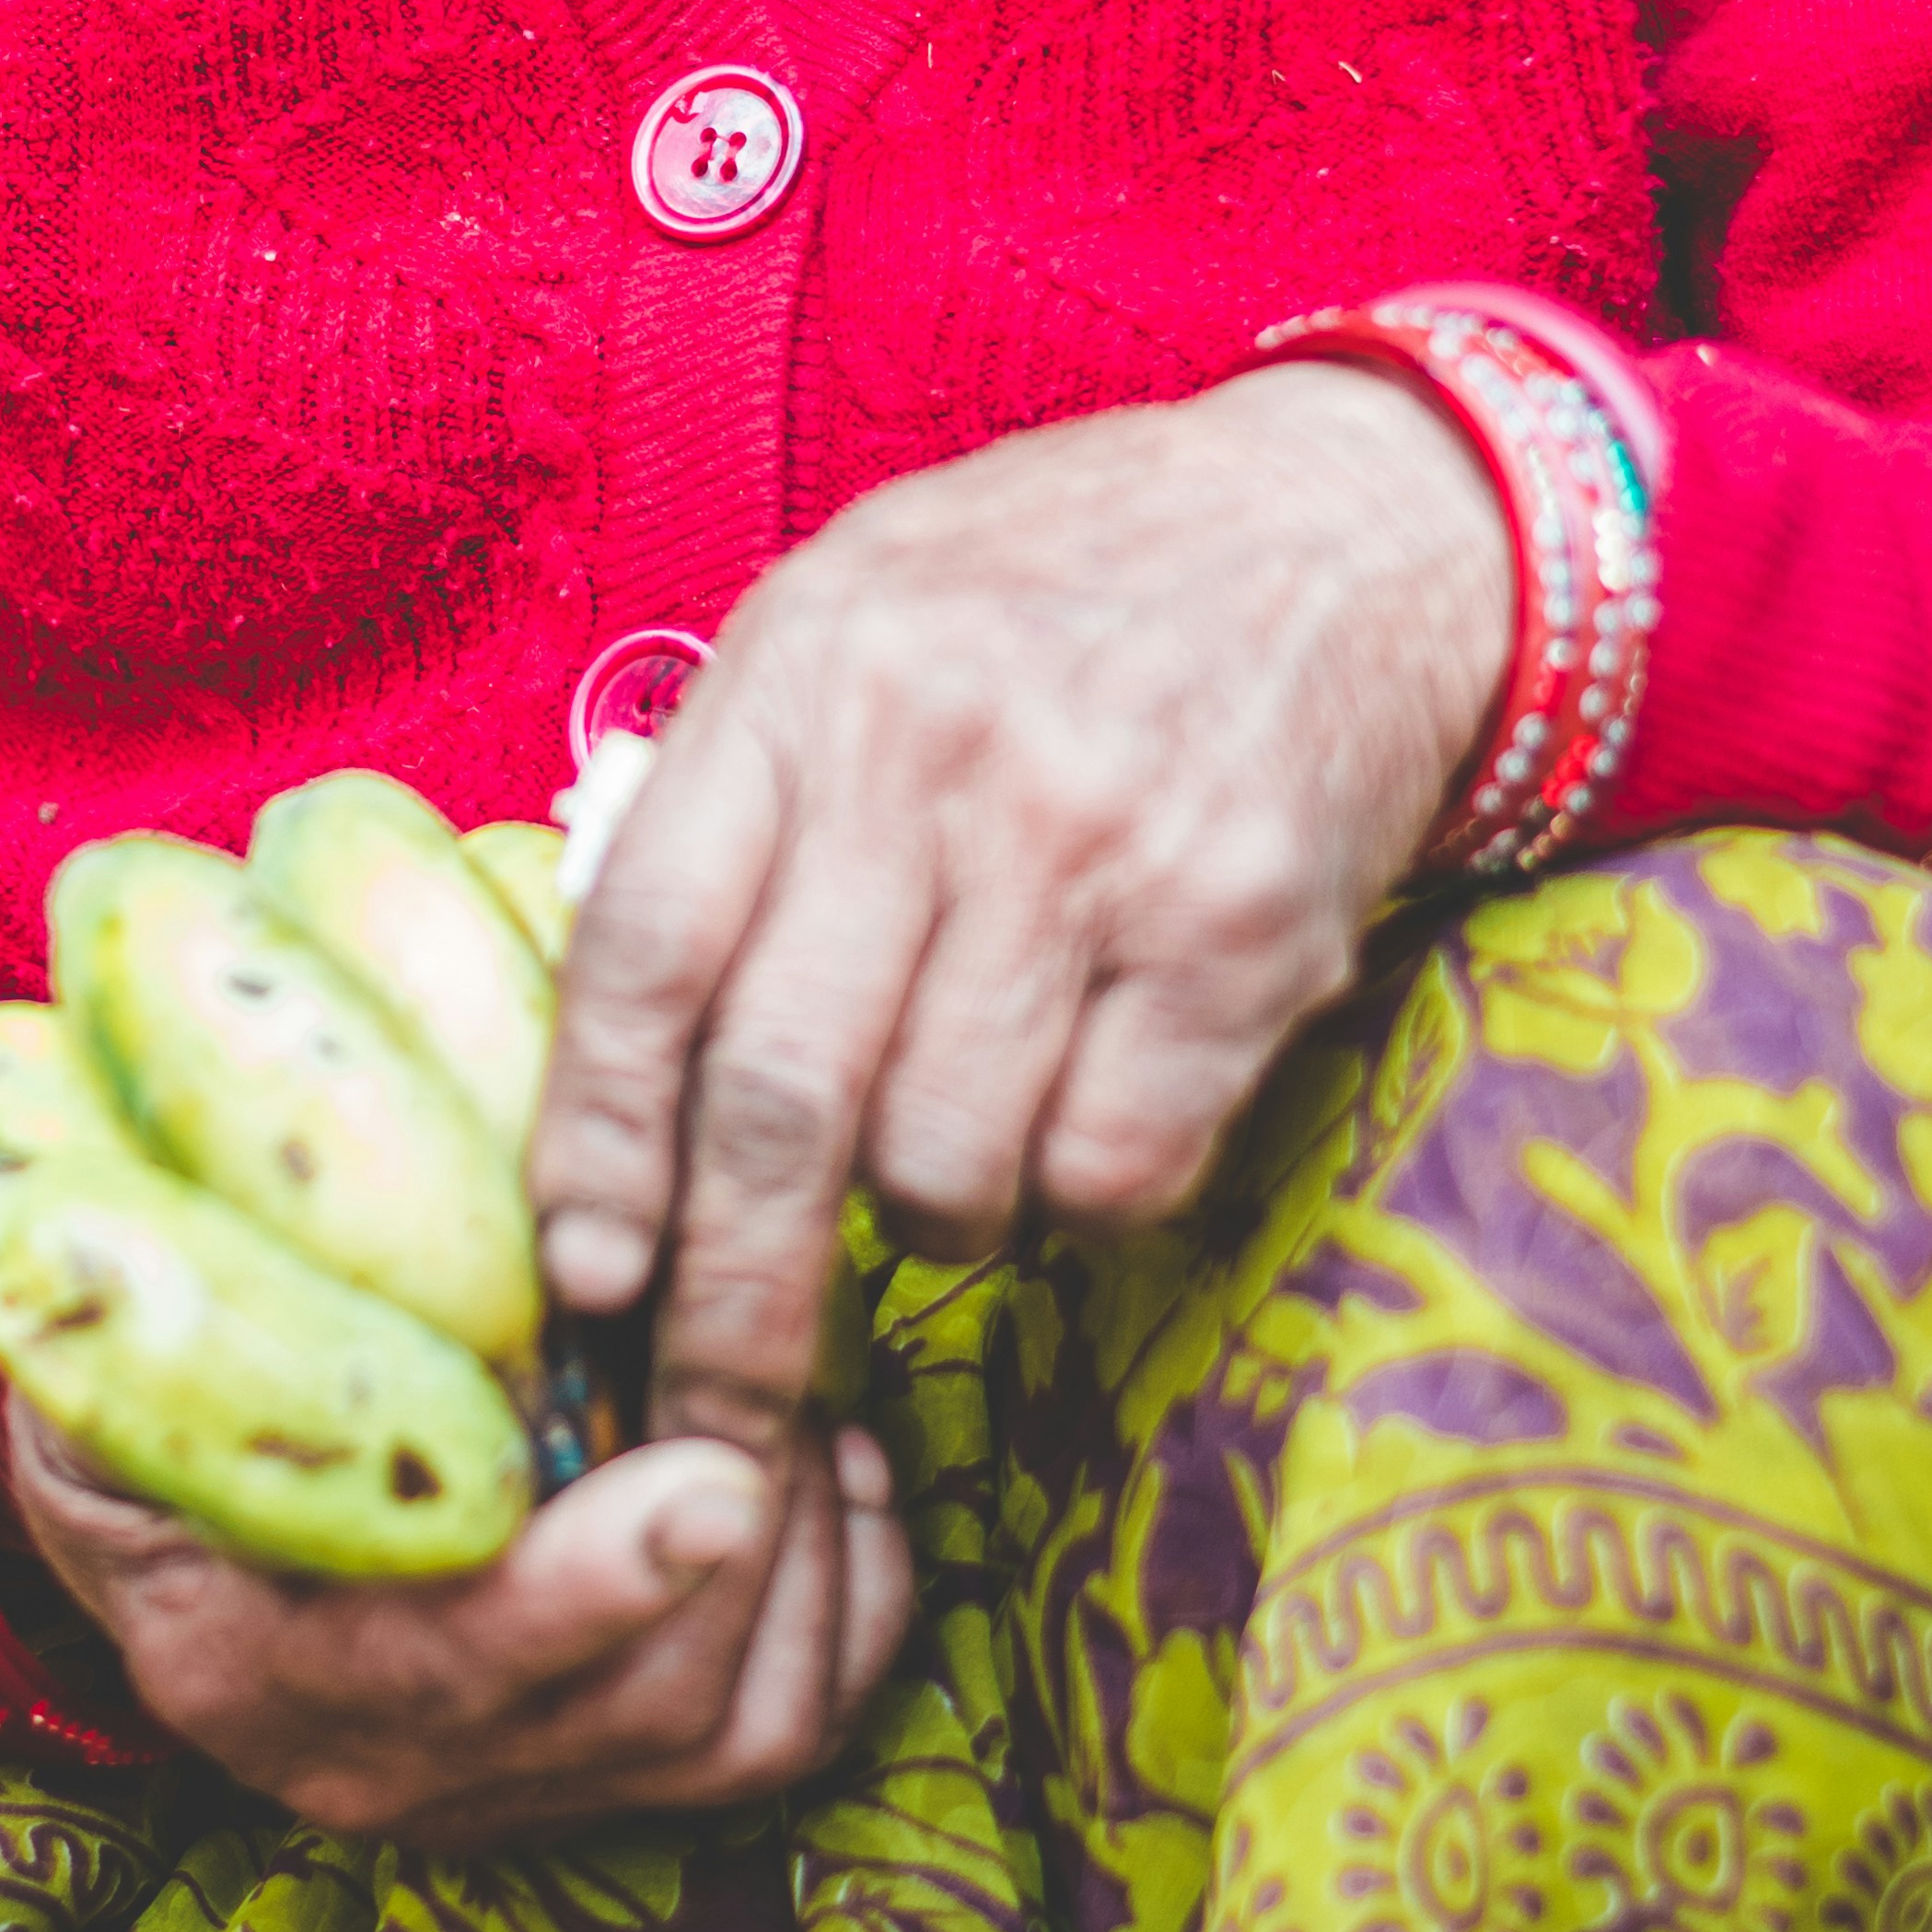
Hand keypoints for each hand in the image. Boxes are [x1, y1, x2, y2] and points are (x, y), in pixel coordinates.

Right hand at [2, 1393, 912, 1851]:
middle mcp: (375, 1760)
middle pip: (636, 1704)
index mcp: (246, 1653)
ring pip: (734, 1732)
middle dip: (760, 1541)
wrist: (153, 1513)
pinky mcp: (598, 1784)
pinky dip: (848, 1604)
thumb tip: (177, 1208)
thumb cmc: (138, 1388)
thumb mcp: (98, 1353)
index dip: (593, 1582)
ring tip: (811, 1412)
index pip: (446, 1658)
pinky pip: (784, 1736)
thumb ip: (142, 1318)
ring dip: (814, 1566)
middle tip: (795, 1377)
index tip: (715, 1480)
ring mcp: (497, 1788)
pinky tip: (834, 1472)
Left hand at [530, 364, 1509, 1433]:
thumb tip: (615, 1053)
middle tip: (711, 1411)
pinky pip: (1111, 1167)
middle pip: (776, 1099)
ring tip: (960, 1143)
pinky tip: (1094, 1103)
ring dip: (932, 1219)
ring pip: (942, 1162)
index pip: (644, 951)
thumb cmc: (1066, 593)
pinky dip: (1083, 1192)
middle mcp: (936, 756)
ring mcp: (1094, 846)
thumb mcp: (862, 617)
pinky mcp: (1240, 930)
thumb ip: (742, 796)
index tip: (580, 1275)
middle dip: (727, 1301)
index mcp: (808, 672)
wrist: (1351, 520)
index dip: (593, 1141)